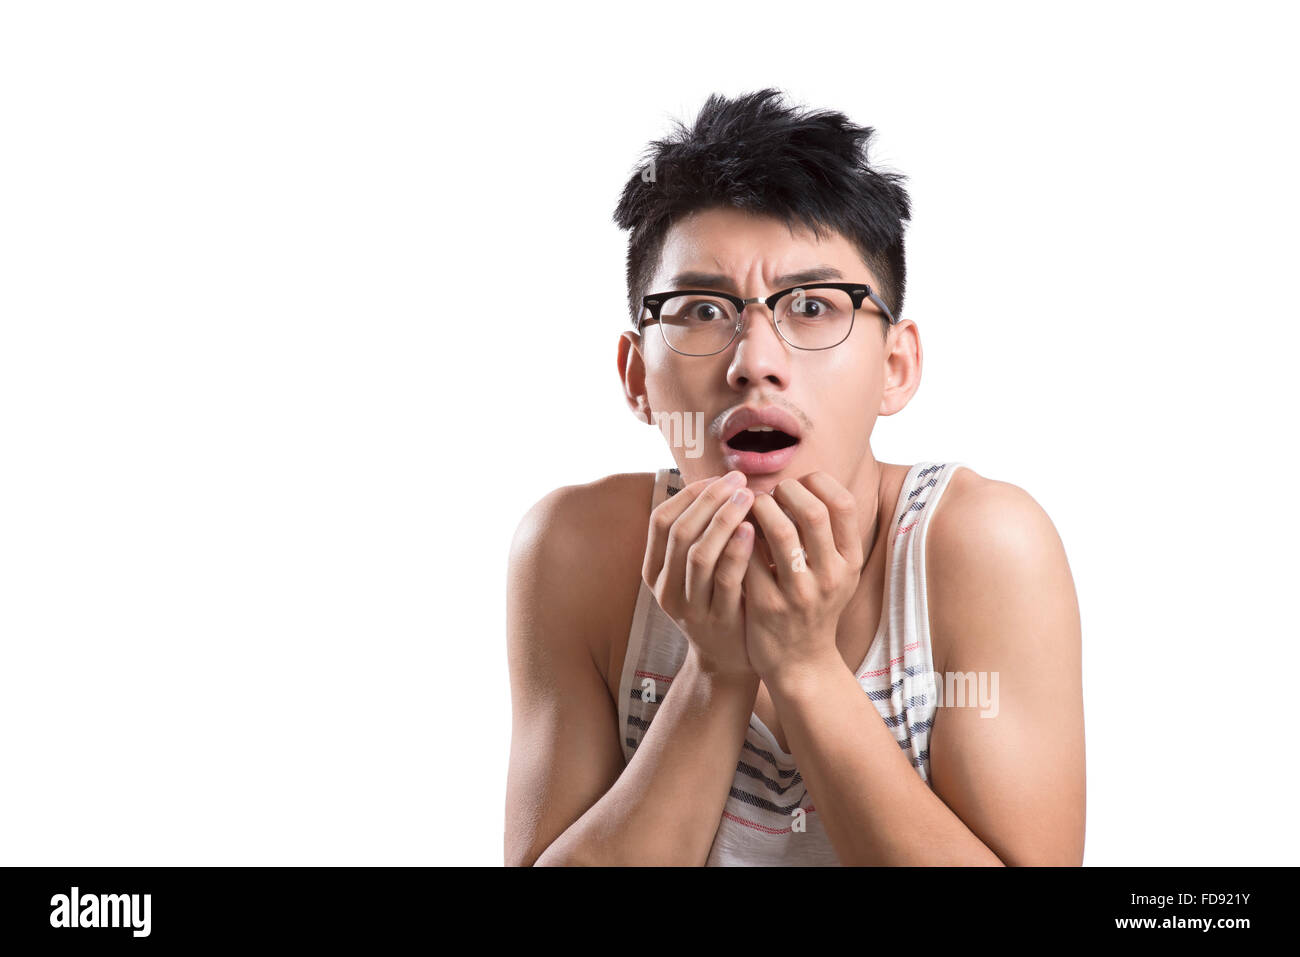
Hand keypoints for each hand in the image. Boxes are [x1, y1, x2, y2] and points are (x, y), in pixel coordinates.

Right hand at [642, 471, 757, 679]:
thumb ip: (700, 534)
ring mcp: (690, 607)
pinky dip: (736, 551)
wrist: (730, 660)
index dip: (689, 494)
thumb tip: (717, 481)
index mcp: (655, 571)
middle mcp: (666, 589)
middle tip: (738, 480)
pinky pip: (724, 580)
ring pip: (698, 555)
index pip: (661, 520)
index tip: (719, 478)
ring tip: (748, 496)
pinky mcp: (718, 620)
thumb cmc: (719, 600)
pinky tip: (753, 529)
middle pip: (679, 533)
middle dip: (709, 500)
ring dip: (723, 519)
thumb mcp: (697, 570)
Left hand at [741, 472, 865, 684]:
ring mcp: (799, 593)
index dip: (817, 483)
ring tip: (747, 506)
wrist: (800, 663)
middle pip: (813, 513)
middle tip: (766, 493)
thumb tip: (799, 480)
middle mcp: (830, 576)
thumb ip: (826, 533)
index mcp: (849, 562)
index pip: (843, 504)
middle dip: (785, 491)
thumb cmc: (814, 606)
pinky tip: (732, 532)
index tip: (795, 483)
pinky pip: (749, 558)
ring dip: (758, 509)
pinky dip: (738, 537)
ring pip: (779, 531)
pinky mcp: (767, 606)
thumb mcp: (835, 572)